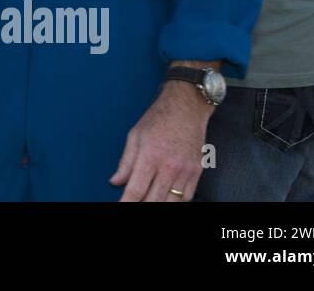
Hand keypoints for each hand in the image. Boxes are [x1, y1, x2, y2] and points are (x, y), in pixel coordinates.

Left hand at [110, 81, 212, 200]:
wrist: (186, 107)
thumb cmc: (158, 118)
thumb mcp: (134, 136)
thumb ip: (125, 162)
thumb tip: (116, 181)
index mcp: (150, 156)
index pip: (136, 189)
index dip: (127, 202)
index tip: (121, 207)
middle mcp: (169, 166)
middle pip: (154, 199)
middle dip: (142, 206)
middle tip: (134, 205)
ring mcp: (185, 170)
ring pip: (172, 202)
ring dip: (160, 204)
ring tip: (150, 202)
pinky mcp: (197, 171)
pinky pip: (188, 196)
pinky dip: (176, 202)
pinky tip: (167, 200)